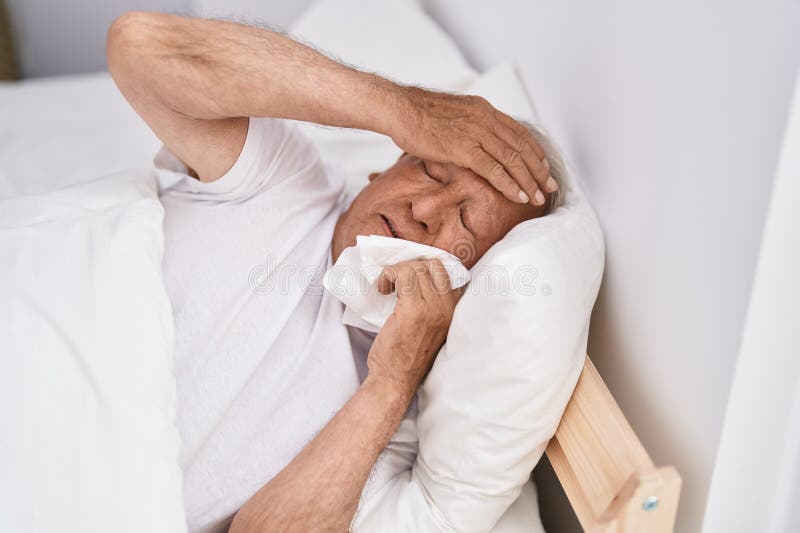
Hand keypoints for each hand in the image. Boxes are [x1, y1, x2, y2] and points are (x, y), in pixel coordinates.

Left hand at [367, 259, 460, 395]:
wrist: (395, 380)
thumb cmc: (407, 356)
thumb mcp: (430, 329)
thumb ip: (431, 306)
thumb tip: (416, 277)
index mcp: (453, 312)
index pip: (447, 272)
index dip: (425, 268)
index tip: (407, 276)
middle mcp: (447, 308)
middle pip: (432, 266)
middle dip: (410, 267)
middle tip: (395, 281)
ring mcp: (432, 309)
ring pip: (416, 268)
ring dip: (395, 272)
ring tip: (386, 287)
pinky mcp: (412, 310)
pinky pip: (401, 275)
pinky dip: (388, 275)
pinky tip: (382, 288)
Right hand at [390, 86, 556, 205]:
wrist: (399, 109)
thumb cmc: (417, 115)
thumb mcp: (452, 115)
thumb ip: (468, 126)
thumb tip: (471, 141)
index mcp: (484, 110)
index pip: (518, 132)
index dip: (534, 151)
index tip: (542, 167)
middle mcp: (485, 119)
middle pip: (521, 147)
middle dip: (538, 170)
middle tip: (549, 186)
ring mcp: (476, 132)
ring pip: (512, 160)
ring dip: (528, 181)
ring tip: (538, 197)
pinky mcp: (465, 148)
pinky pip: (495, 170)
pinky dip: (510, 185)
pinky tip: (519, 197)